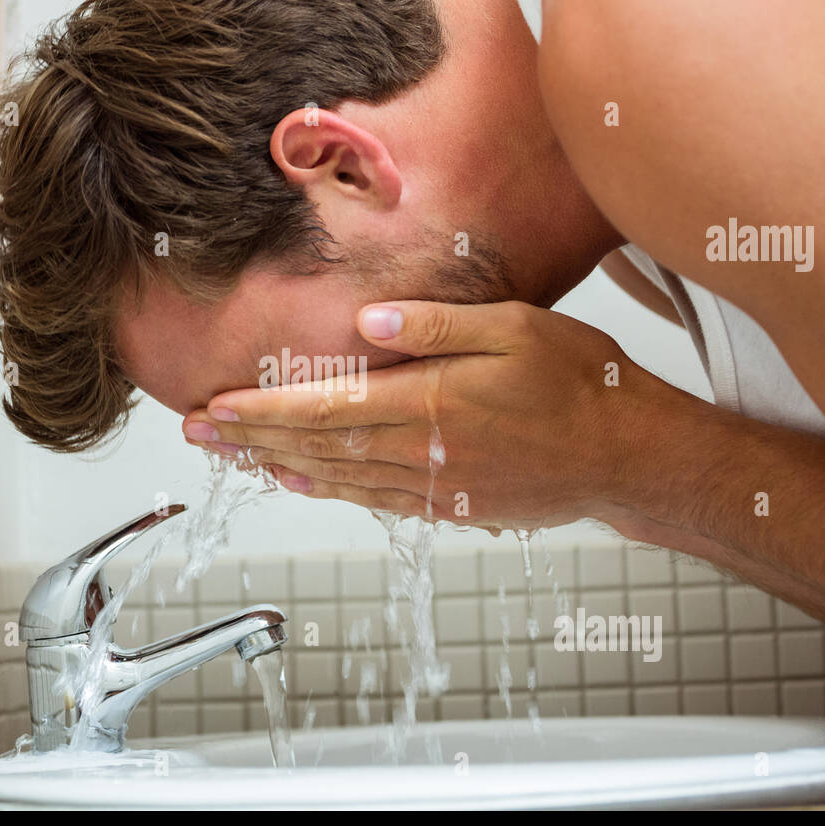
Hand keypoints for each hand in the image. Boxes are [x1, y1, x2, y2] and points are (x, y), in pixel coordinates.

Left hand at [181, 300, 665, 528]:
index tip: (215, 406)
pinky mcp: (453, 506)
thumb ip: (438, 324)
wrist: (627, 455)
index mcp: (431, 402)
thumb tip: (368, 319)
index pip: (325, 407)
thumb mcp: (516, 328)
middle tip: (198, 434)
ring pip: (340, 477)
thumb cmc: (580, 383)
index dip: (263, 410)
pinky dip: (332, 490)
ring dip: (281, 464)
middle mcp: (424, 452)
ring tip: (234, 455)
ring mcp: (436, 485)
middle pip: (318, 446)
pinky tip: (304, 482)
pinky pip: (375, 500)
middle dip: (250, 439)